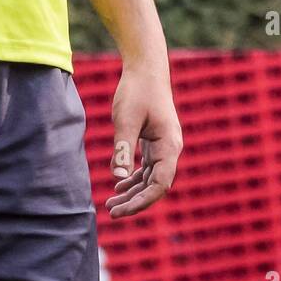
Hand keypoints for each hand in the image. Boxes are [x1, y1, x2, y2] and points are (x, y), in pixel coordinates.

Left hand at [104, 62, 181, 218]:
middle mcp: (170, 150)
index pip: (159, 185)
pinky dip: (133, 179)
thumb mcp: (126, 120)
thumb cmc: (137, 91)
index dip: (141, 202)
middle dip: (134, 202)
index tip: (120, 210)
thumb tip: (117, 178)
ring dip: (132, 193)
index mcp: (169, 147)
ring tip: (110, 204)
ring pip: (150, 180)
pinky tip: (118, 186)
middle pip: (155, 187)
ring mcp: (163, 148)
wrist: (146, 68)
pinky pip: (147, 169)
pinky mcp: (155, 143)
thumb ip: (122, 149)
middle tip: (111, 212)